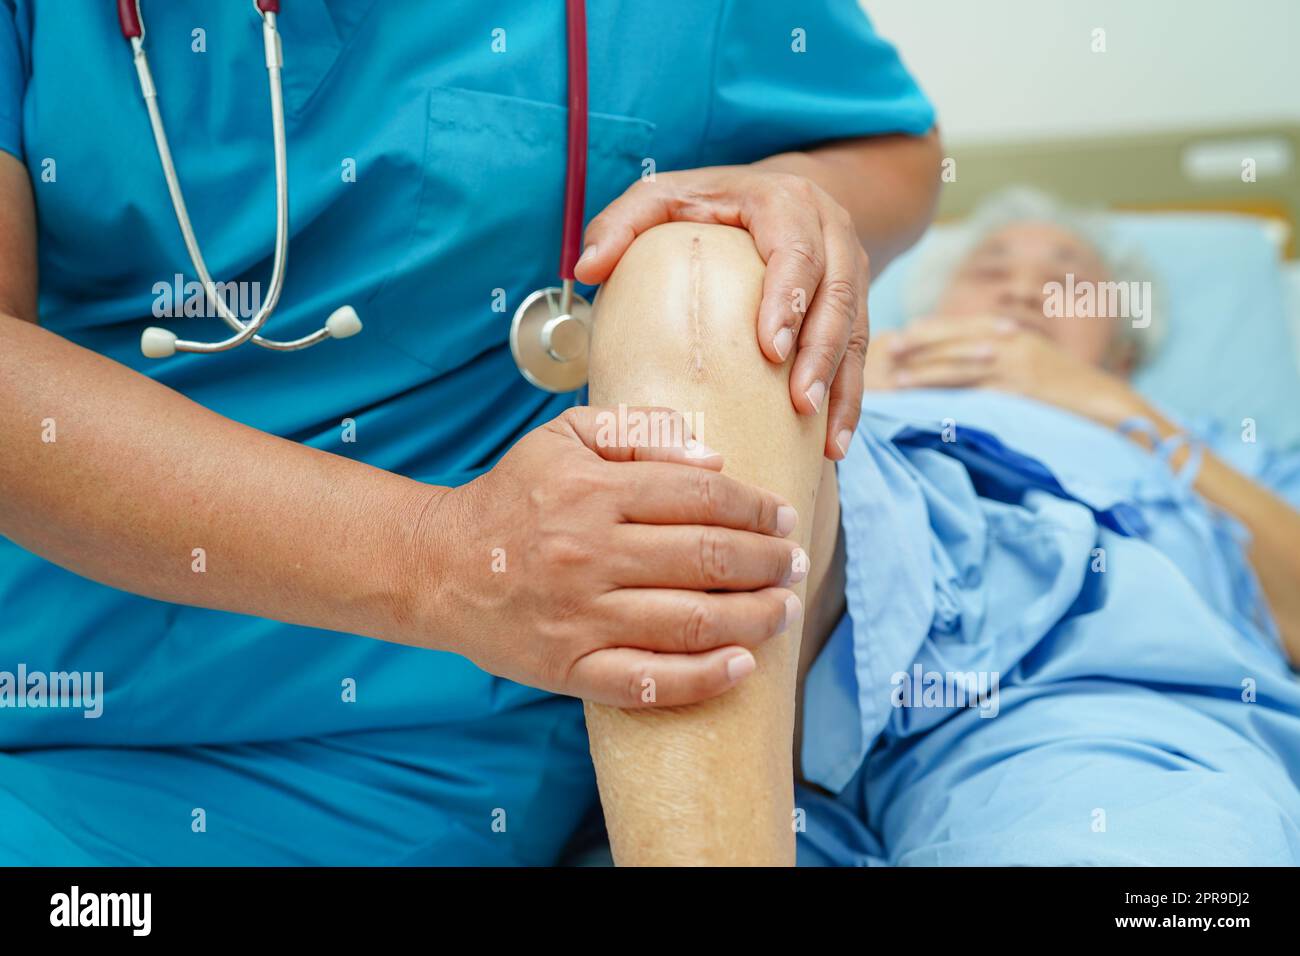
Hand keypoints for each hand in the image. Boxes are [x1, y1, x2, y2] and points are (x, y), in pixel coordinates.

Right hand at [420, 407, 805, 707]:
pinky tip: (741, 666)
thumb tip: (712, 461)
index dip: (756, 508)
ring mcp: (581, 616)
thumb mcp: (563, 437)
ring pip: (691, 621)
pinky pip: (648, 682)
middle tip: (795, 563)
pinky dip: (702, 678)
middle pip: (708, 559)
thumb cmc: (512, 498)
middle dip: (768, 562)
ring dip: (754, 617)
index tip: (783, 518)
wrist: (439, 566)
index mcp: (593, 490)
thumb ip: (638, 430)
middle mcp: (591, 552)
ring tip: (784, 609)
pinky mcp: (569, 668)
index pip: (701, 497)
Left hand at [575, 165, 869, 460]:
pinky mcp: (856, 305)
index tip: (770, 350)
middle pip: (838, 296)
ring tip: (825, 441)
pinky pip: (861, 356)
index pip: (796, 250)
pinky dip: (849, 402)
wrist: (772, 197)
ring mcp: (850, 270)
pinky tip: (832, 447)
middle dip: (822, 353)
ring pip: (857, 330)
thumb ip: (621, 223)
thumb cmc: (707, 203)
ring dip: (841, 387)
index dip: (788, 299)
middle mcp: (830, 232)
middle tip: (799, 403)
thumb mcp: (661, 197)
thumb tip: (585, 268)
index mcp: (785, 202)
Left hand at [884, 316, 1140, 426]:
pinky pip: (971, 387)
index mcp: (1016, 333)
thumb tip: (977, 364)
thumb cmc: (1071, 390)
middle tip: (889, 347)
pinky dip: (942, 389)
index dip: (934, 328)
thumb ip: (1009, 357)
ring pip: (958, 361)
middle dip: (920, 342)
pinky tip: (920, 394)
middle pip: (955, 338)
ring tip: (896, 375)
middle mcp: (1012, 341)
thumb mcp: (1038, 364)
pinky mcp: (1016, 387)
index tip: (906, 330)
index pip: (966, 325)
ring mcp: (1014, 363)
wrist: (1107, 402)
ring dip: (924, 367)